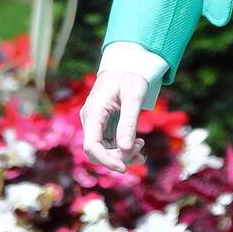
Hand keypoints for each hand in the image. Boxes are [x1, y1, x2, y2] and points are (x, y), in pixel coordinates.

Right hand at [80, 50, 148, 173]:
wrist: (127, 63)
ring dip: (122, 154)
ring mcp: (96, 124)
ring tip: (142, 148)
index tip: (124, 168)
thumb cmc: (130, 76)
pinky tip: (138, 146)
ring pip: (104, 150)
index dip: (106, 160)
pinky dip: (123, 148)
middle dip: (118, 157)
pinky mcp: (104, 125)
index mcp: (93, 113)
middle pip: (97, 151)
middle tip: (140, 150)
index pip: (91, 146)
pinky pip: (110, 143)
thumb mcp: (133, 98)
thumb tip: (125, 149)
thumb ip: (128, 123)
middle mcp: (90, 120)